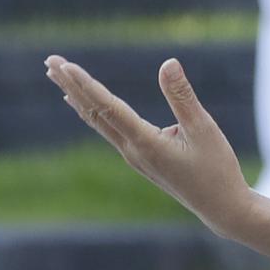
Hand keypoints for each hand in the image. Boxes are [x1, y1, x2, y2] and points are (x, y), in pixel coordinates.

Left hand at [45, 55, 255, 236]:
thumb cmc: (217, 169)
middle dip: (71, 85)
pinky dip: (90, 110)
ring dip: (76, 95)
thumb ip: (183, 96)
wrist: (220, 208)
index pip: (108, 108)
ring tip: (55, 75)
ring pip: (96, 120)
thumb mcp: (204, 129)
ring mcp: (133, 156)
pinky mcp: (139, 158)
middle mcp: (131, 151)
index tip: (66, 66)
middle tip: (49, 61)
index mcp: (145, 144)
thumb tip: (168, 63)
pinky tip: (79, 102)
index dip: (86, 85)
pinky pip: (106, 128)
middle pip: (93, 112)